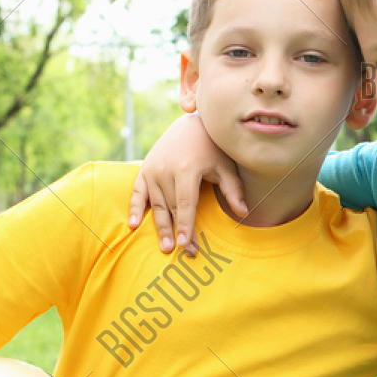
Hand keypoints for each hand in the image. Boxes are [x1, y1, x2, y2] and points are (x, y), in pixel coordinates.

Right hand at [126, 113, 247, 254]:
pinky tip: (133, 226)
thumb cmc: (212, 147)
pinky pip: (137, 193)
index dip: (185, 225)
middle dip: (177, 231)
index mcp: (186, 168)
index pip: (185, 204)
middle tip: (184, 252)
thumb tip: (243, 213)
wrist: (190, 125)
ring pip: (156, 205)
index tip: (186, 244)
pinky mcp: (144, 170)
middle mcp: (165, 170)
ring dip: (160, 227)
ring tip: (165, 247)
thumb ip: (233, 190)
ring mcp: (152, 170)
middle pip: (171, 208)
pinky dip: (134, 209)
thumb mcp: (225, 166)